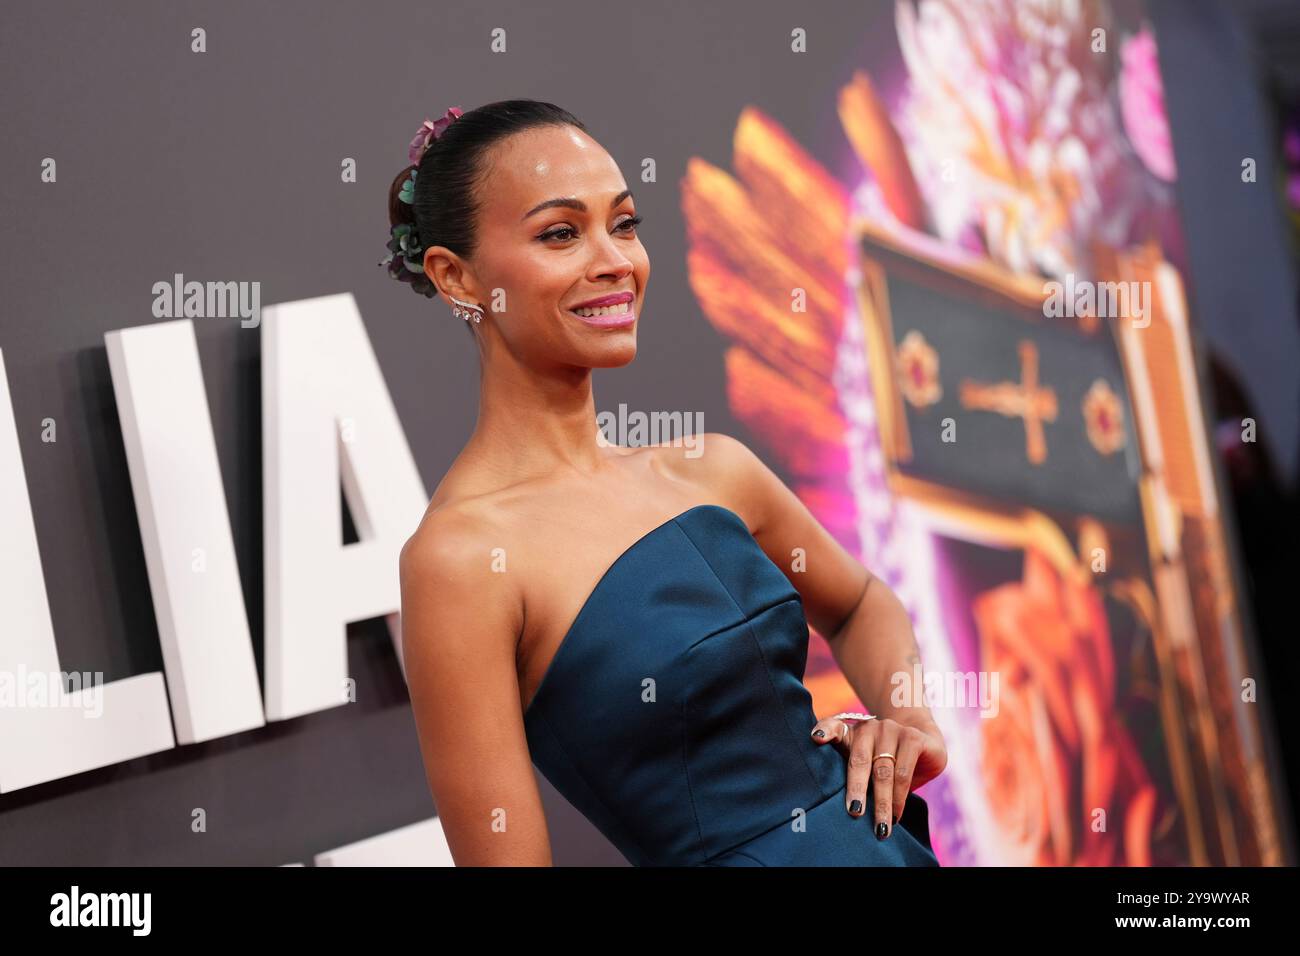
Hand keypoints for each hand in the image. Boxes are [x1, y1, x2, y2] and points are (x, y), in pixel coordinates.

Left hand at [810, 715, 946, 838]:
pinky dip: (899, 797)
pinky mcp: (913, 738)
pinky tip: (896, 814)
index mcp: (852, 732)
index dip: (825, 732)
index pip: (833, 727)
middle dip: (857, 789)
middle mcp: (870, 728)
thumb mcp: (866, 765)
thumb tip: (835, 810)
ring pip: (883, 772)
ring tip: (880, 827)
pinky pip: (903, 772)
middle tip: (854, 813)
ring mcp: (892, 730)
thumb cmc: (886, 760)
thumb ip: (851, 775)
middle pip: (859, 761)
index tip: (816, 739)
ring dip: (882, 803)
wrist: (923, 743)